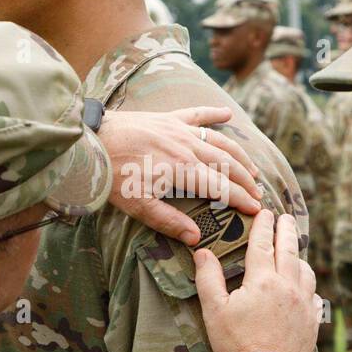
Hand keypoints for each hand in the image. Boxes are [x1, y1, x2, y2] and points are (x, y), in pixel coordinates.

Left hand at [99, 106, 262, 245]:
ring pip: (219, 141)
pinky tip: (228, 114)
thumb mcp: (139, 206)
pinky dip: (214, 113)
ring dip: (238, 155)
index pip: (222, 187)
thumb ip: (169, 221)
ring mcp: (179, 130)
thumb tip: (196, 237)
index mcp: (184, 170)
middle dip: (246, 180)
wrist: (92, 140)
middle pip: (227, 164)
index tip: (256, 209)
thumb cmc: (114, 176)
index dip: (241, 199)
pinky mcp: (168, 118)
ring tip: (251, 168)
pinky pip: (197, 114)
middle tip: (259, 193)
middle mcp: (188, 147)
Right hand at [194, 211, 318, 351]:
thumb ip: (208, 278)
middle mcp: (288, 286)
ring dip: (299, 256)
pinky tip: (305, 289)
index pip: (263, 243)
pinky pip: (314, 296)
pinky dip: (308, 286)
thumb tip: (202, 252)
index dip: (263, 225)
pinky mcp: (312, 321)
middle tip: (286, 217)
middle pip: (289, 250)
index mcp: (263, 280)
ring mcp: (304, 304)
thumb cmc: (236, 343)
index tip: (264, 211)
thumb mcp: (214, 310)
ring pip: (306, 271)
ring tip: (295, 250)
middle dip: (287, 230)